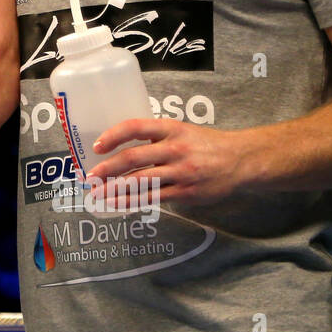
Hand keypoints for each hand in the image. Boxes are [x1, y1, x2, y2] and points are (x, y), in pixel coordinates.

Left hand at [86, 118, 251, 206]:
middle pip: (133, 158)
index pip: (135, 127)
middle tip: (89, 176)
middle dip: (107, 169)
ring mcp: (181, 172)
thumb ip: (157, 137)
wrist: (242, 160)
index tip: (97, 146)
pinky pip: (153, 198)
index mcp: (171, 128)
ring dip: (115, 189)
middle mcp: (175, 149)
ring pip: (141, 182)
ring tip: (97, 194)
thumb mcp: (183, 130)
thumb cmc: (207, 144)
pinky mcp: (186, 192)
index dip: (113, 135)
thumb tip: (123, 145)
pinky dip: (132, 201)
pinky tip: (118, 203)